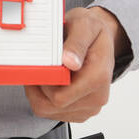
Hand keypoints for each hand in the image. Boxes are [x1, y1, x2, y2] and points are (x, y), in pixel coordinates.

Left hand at [24, 6, 125, 124]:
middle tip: (37, 67)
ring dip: (39, 93)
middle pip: (52, 106)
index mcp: (98, 78)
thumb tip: (70, 61)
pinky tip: (49, 81)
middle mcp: (96, 97)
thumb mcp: (85, 25)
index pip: (60, 97)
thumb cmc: (92, 31)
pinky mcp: (81, 111)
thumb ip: (76, 43)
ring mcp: (89, 107)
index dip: (42, 83)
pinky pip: (53, 113)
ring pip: (49, 111)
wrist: (101, 37)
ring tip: (43, 72)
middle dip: (38, 87)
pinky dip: (44, 98)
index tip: (38, 67)